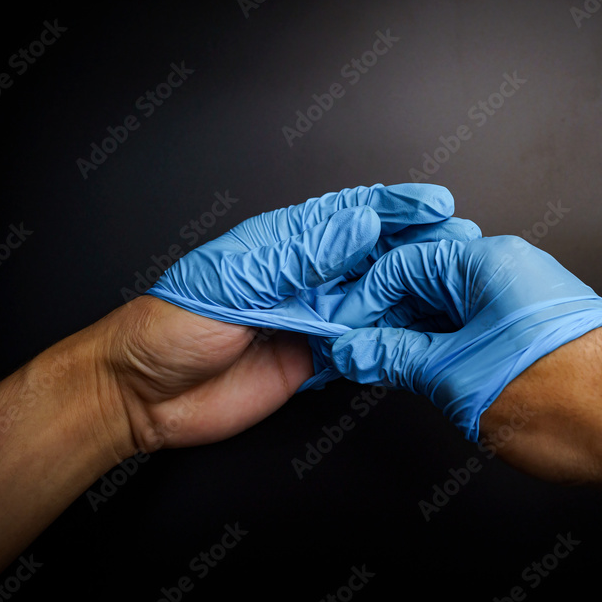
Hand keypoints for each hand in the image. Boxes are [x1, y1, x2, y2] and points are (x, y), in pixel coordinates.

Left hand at [109, 184, 477, 450]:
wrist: (143, 397)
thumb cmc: (166, 327)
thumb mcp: (233, 282)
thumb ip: (298, 258)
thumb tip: (358, 228)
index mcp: (279, 245)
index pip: (346, 217)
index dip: (391, 208)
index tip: (431, 204)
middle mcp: (300, 279)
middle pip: (369, 257)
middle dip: (415, 248)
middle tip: (459, 243)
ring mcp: (310, 319)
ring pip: (372, 300)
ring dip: (410, 292)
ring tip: (452, 286)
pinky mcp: (313, 361)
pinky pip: (361, 345)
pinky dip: (389, 338)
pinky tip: (419, 331)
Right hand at [328, 235, 601, 440]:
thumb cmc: (575, 406)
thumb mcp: (460, 382)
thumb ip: (398, 359)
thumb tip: (356, 348)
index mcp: (491, 263)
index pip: (403, 263)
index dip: (364, 300)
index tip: (342, 334)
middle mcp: (514, 269)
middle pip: (429, 278)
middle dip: (389, 315)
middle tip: (360, 354)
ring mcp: (532, 298)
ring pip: (455, 304)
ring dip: (419, 333)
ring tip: (393, 369)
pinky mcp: (542, 328)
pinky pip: (481, 322)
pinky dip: (450, 343)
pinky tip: (434, 373)